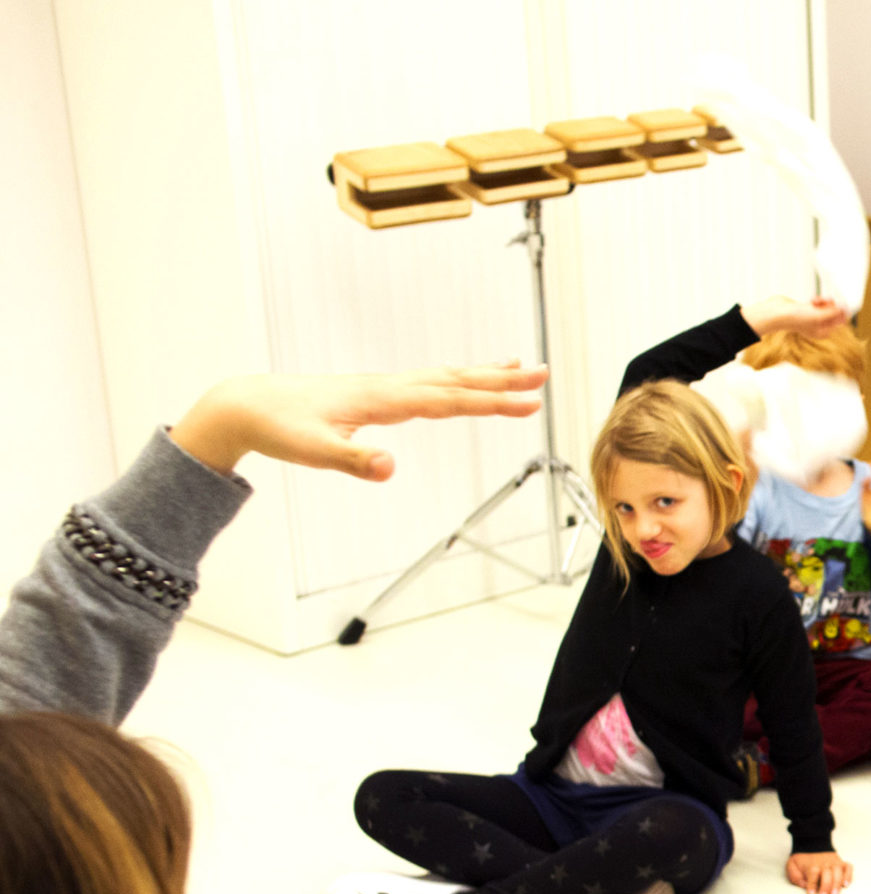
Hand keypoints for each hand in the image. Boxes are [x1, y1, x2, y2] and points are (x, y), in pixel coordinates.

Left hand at [169, 365, 544, 480]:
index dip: (491, 402)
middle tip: (543, 376)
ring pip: (445, 377)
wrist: (247, 405)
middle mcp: (388, 386)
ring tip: (519, 369)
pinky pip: (428, 382)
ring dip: (484, 374)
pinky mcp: (377, 394)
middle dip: (501, 380)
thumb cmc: (278, 427)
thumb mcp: (314, 452)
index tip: (530, 404)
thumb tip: (393, 468)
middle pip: (455, 380)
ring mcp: (383, 387)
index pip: (448, 399)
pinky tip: (463, 382)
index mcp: (382, 399)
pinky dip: (456, 379)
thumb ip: (354, 460)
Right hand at [743, 295, 851, 338]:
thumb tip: (844, 309)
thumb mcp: (819, 316)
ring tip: (816, 300)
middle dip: (830, 306)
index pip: (839, 322)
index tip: (842, 303)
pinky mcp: (806, 310)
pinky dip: (816, 301)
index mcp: (823, 332)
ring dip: (823, 302)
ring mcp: (811, 318)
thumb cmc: (796, 318)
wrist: (778, 312)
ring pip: (825, 307)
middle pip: (832, 314)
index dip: (841, 312)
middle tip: (826, 301)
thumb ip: (833, 313)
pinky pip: (817, 304)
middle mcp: (818, 326)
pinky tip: (812, 299)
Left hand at [785, 850, 850, 893]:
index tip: (811, 893)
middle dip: (825, 887)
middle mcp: (825, 864)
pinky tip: (846, 884)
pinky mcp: (841, 863)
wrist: (812, 844)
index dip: (812, 885)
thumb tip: (803, 884)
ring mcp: (834, 863)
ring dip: (837, 884)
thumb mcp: (791, 865)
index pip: (813, 874)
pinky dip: (849, 876)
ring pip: (838, 873)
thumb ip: (795, 876)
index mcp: (812, 865)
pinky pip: (848, 868)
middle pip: (827, 875)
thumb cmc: (802, 859)